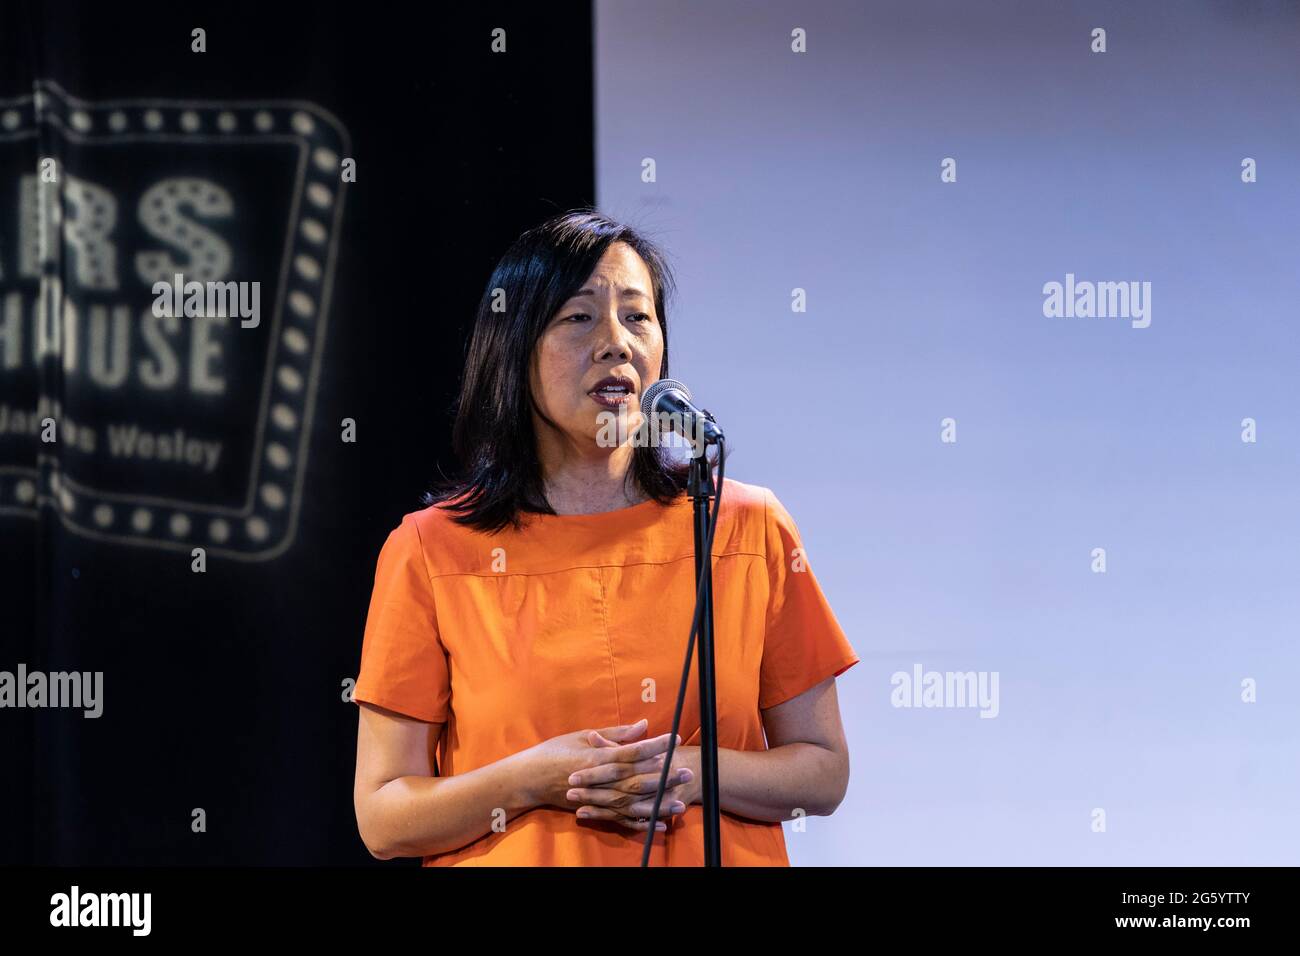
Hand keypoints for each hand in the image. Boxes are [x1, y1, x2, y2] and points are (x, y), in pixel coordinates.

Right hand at [522, 718, 684, 830]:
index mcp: (596, 756)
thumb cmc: (554, 752)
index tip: (673, 739)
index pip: (630, 751)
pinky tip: (660, 824)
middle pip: (636, 779)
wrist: (528, 779)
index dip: (653, 746)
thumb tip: (643, 725)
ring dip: (657, 803)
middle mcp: (598, 779)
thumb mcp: (582, 735)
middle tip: (687, 772)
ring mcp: (596, 798)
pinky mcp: (594, 811)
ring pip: (632, 803)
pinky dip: (641, 823)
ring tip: (681, 803)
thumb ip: (615, 733)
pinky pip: (621, 820)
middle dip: (663, 776)